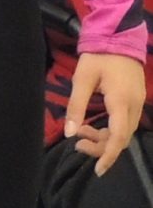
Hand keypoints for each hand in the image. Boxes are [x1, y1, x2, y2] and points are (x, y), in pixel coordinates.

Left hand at [66, 52, 146, 175]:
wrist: (119, 37)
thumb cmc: (98, 56)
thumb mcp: (82, 79)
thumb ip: (75, 107)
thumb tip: (69, 134)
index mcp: (121, 101)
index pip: (118, 137)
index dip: (108, 155)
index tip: (99, 171)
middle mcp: (134, 105)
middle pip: (122, 138)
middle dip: (100, 146)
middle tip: (77, 143)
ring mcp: (137, 102)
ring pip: (123, 131)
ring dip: (103, 137)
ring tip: (79, 133)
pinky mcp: (135, 99)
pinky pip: (124, 122)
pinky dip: (109, 129)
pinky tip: (90, 125)